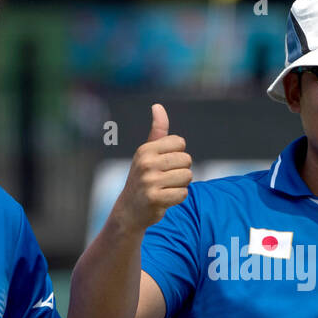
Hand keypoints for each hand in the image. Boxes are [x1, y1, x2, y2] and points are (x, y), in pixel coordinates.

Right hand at [112, 104, 191, 231]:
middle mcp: (146, 163)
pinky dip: (178, 198)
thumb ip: (157, 131)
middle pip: (186, 160)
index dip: (178, 155)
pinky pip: (183, 194)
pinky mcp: (155, 198)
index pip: (180, 143)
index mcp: (146, 149)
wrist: (129, 211)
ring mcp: (149, 181)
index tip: (165, 164)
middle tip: (165, 180)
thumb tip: (158, 106)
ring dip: (181, 185)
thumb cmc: (143, 179)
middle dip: (181, 171)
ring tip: (165, 189)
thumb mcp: (147, 153)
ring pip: (187, 177)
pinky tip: (165, 199)